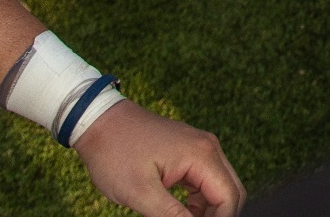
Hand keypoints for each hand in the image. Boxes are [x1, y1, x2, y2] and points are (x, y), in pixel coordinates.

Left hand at [73, 100, 244, 216]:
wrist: (99, 122)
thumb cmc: (115, 154)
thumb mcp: (140, 192)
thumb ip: (172, 216)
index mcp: (202, 155)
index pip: (229, 197)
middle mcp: (208, 148)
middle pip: (231, 192)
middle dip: (217, 216)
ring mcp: (199, 148)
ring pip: (219, 188)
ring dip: (207, 211)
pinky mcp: (188, 152)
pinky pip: (205, 181)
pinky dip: (198, 202)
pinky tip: (179, 213)